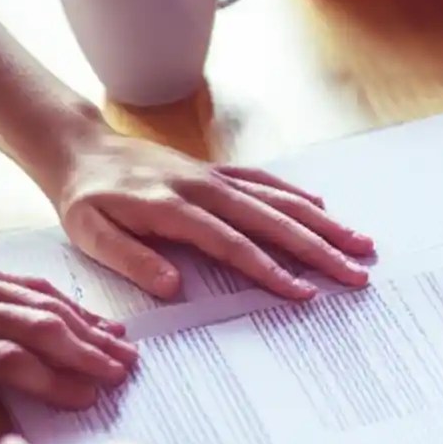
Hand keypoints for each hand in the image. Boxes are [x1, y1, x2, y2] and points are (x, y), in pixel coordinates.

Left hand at [0, 271, 135, 408]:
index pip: (10, 360)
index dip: (52, 381)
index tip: (86, 398)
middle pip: (39, 326)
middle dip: (85, 351)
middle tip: (119, 371)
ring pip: (42, 301)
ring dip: (86, 327)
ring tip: (120, 346)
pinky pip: (33, 284)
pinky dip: (66, 302)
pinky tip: (90, 319)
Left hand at [50, 132, 374, 299]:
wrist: (83, 149)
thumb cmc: (85, 199)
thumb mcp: (90, 234)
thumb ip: (132, 259)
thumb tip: (174, 285)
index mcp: (177, 208)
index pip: (234, 245)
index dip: (271, 271)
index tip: (303, 293)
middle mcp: (208, 189)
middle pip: (274, 221)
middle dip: (320, 249)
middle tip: (356, 272)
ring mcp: (218, 178)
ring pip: (281, 200)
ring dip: (323, 222)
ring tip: (359, 243)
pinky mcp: (219, 172)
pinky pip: (267, 181)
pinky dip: (297, 194)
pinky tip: (323, 207)